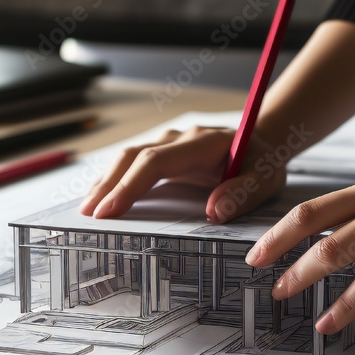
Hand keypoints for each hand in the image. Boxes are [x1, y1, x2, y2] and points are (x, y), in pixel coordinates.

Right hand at [80, 124, 287, 220]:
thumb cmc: (264, 161)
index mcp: (202, 143)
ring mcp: (169, 145)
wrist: (263, 140)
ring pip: (128, 158)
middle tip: (89, 215)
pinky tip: (102, 198)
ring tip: (88, 210)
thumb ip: (245, 192)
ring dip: (106, 182)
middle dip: (108, 185)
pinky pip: (133, 164)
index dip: (131, 184)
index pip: (156, 160)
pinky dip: (114, 180)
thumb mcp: (267, 178)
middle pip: (133, 156)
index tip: (111, 209)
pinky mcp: (164, 155)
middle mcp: (180, 140)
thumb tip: (214, 212)